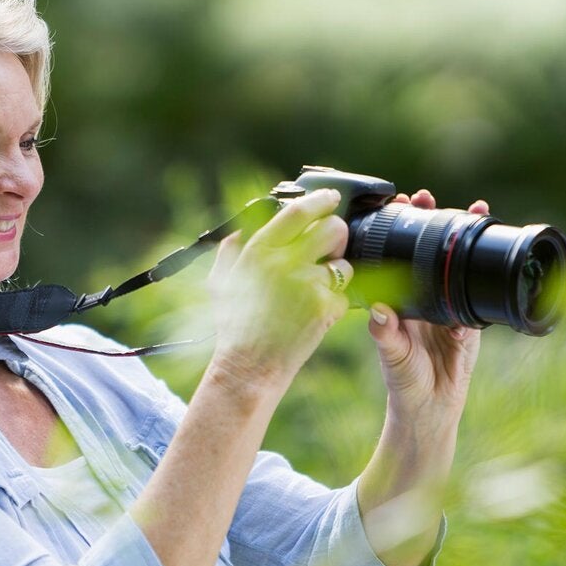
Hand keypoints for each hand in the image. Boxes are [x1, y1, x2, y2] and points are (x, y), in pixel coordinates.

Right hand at [207, 188, 352, 383]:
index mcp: (259, 251)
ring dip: (337, 273)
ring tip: (317, 288)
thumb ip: (230, 251)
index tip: (330, 197)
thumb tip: (241, 230)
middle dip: (337, 234)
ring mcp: (308, 286)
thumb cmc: (234, 327)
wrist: (249, 367)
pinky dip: (335, 304)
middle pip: (333, 229)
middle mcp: (285, 263)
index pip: (298, 211)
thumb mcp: (221, 283)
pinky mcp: (326, 308)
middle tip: (332, 243)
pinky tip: (316, 313)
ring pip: (343, 263)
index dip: (320, 200)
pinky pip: (344, 295)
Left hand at [366, 189, 487, 480]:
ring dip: (463, 236)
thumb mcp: (393, 358)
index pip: (395, 255)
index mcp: (398, 300)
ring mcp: (447, 306)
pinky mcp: (472, 319)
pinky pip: (479, 289)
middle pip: (426, 250)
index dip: (396, 228)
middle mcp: (421, 298)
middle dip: (431, 221)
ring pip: (455, 264)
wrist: (432, 410)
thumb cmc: (404, 383)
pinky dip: (485, 270)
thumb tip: (380, 312)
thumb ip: (387, 336)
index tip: (398, 203)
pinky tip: (489, 251)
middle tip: (430, 196)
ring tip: (475, 208)